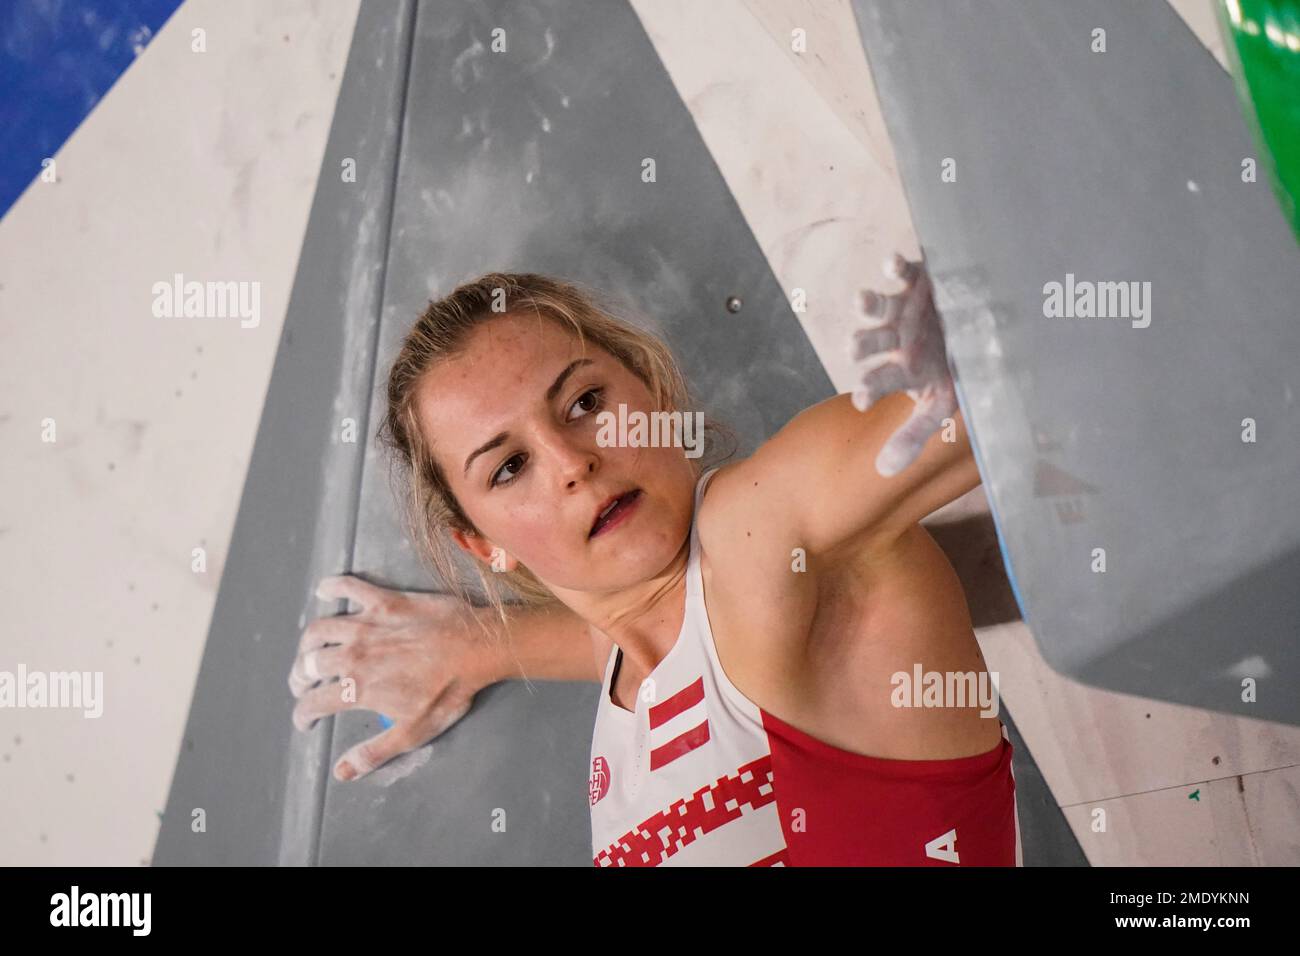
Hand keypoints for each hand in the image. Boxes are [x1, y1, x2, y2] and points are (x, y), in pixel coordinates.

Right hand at [288, 574, 498, 781]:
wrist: (476, 648)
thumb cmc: (448, 691)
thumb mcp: (413, 733)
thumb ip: (373, 752)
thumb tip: (342, 772)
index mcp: (357, 688)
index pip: (313, 703)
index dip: (302, 715)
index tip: (305, 720)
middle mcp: (353, 655)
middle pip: (308, 665)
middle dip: (299, 679)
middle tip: (303, 685)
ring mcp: (366, 625)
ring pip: (320, 630)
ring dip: (308, 643)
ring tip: (309, 651)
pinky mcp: (383, 601)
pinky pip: (349, 588)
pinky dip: (332, 588)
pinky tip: (325, 592)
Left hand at [850, 253, 958, 476]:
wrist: (985, 333)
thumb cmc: (959, 372)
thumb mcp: (941, 406)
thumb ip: (914, 435)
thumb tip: (884, 471)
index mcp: (898, 371)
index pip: (877, 382)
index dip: (869, 388)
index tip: (862, 399)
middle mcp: (893, 340)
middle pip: (869, 343)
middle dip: (862, 345)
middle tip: (854, 349)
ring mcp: (901, 310)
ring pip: (877, 307)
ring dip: (868, 304)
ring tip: (862, 301)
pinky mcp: (915, 281)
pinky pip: (902, 272)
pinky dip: (896, 267)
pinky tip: (892, 265)